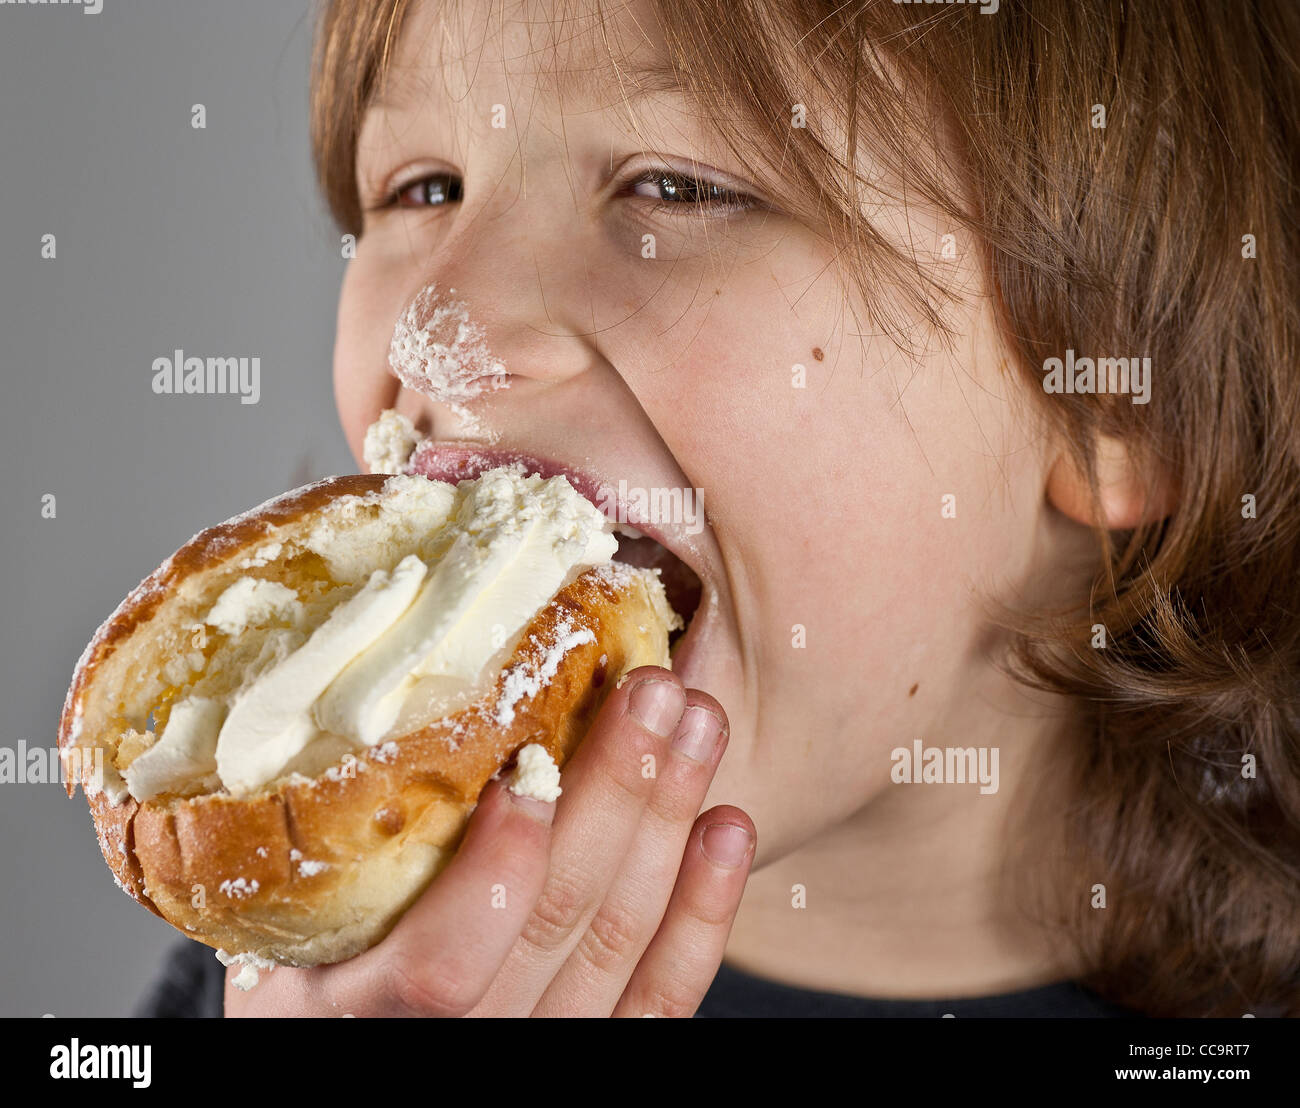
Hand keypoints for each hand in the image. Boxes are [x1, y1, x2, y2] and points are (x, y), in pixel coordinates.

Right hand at [224, 665, 754, 1016]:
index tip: (532, 774)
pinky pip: (663, 997)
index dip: (494, 874)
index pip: (438, 966)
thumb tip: (323, 710)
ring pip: (619, 943)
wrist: (358, 1059)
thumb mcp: (271, 943)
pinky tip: (726, 827)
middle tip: (653, 692)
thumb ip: (298, 864)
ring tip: (697, 723)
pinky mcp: (598, 1055)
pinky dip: (704, 912)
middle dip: (617, 796)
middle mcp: (458, 1050)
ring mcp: (539, 1056)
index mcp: (349, 1017)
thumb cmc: (308, 987)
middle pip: (555, 927)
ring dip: (668, 822)